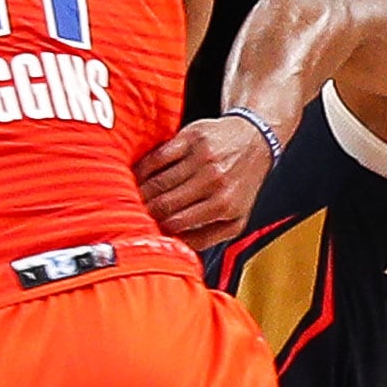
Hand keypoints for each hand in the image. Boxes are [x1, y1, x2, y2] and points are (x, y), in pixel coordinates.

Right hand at [136, 113, 276, 248]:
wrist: (255, 142)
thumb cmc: (241, 183)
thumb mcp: (236, 218)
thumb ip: (208, 237)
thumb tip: (177, 247)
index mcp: (223, 205)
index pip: (176, 223)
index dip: (156, 228)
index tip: (144, 229)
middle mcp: (213, 180)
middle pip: (164, 203)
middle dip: (144, 212)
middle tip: (132, 215)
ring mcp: (202, 158)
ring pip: (158, 181)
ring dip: (140, 192)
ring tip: (131, 198)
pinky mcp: (191, 138)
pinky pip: (158, 157)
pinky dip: (143, 168)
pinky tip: (137, 176)